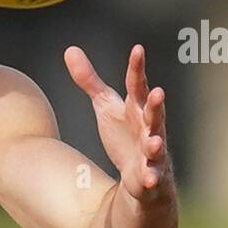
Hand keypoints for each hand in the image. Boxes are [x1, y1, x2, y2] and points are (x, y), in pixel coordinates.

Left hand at [63, 44, 171, 203]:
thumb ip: (90, 80)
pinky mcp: (151, 175)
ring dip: (155, 144)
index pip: (137, 85)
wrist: (138, 174)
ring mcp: (152, 152)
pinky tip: (148, 178)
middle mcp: (148, 127)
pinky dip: (151, 176)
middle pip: (153, 114)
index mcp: (137, 108)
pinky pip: (152, 176)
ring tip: (153, 142)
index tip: (138, 50)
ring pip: (156, 146)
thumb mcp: (105, 106)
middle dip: (156, 105)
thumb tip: (69, 49)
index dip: (137, 69)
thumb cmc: (124, 135)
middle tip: (158, 92)